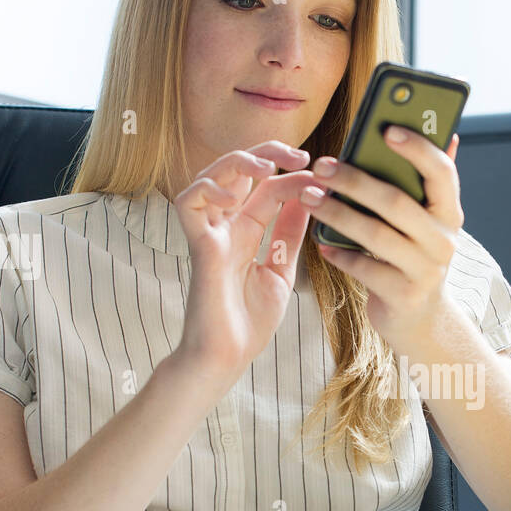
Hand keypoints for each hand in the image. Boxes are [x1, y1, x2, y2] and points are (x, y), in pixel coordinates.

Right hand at [174, 140, 315, 382]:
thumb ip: (289, 236)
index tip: (321, 173)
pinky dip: (208, 190)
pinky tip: (235, 197)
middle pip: (237, 171)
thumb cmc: (249, 322)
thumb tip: (307, 200)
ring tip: (267, 167)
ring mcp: (210, 234)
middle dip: (267, 154)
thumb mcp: (281, 271)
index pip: (267, 187)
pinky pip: (188, 204)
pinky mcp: (199, 247)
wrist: (228, 357)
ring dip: (238, 163)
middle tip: (299, 154)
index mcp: (247, 232)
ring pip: (210, 176)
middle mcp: (226, 227)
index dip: (292, 174)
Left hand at [300, 128, 463, 353]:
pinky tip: (321, 243)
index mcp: (450, 214)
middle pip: (397, 202)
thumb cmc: (416, 259)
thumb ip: (432, 183)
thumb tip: (449, 134)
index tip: (386, 128)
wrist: (422, 321)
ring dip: (337, 213)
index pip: (441, 173)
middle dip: (355, 180)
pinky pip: (364, 268)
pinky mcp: (403, 295)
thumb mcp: (431, 223)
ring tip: (308, 197)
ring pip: (375, 235)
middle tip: (322, 166)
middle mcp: (443, 241)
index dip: (417, 148)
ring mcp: (425, 270)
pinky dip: (340, 254)